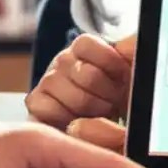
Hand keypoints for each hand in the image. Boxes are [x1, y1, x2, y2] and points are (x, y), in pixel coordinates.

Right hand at [26, 34, 135, 150]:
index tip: (122, 78)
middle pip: (88, 75)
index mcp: (84, 47)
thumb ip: (131, 52)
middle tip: (114, 102)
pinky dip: (70, 122)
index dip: (110, 64)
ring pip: (76, 99)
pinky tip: (79, 122)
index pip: (86, 45)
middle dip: (109, 94)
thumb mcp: (130, 70)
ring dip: (95, 112)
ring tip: (101, 114)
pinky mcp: (35, 103)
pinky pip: (52, 112)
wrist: (101, 123)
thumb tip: (127, 45)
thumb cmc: (118, 94)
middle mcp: (63, 61)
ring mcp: (47, 81)